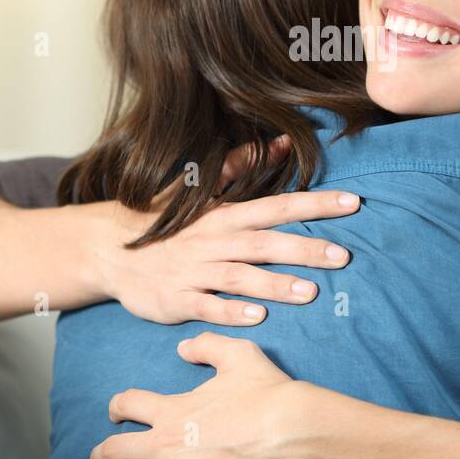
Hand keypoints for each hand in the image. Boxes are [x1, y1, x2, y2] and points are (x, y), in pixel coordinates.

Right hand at [79, 138, 359, 325]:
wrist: (107, 249)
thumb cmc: (163, 220)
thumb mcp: (199, 188)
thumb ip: (242, 165)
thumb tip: (283, 141)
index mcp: (223, 214)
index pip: (278, 205)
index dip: (315, 204)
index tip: (353, 203)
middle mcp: (213, 241)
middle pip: (265, 243)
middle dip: (305, 249)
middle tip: (343, 256)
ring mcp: (194, 271)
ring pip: (240, 277)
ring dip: (274, 284)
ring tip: (310, 292)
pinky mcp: (177, 299)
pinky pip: (207, 306)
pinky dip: (231, 311)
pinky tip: (258, 317)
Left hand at [89, 332, 312, 458]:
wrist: (289, 431)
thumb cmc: (267, 394)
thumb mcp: (238, 355)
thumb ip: (207, 345)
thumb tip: (185, 347)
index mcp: (172, 411)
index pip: (127, 405)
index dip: (117, 406)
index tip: (116, 412)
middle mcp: (166, 445)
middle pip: (113, 452)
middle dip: (99, 457)